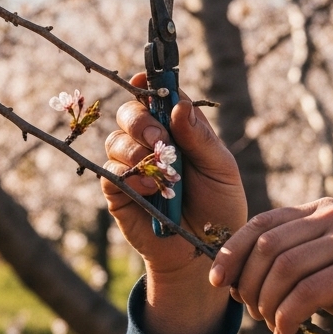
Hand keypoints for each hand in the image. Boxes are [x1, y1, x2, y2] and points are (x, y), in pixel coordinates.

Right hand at [102, 73, 246, 333]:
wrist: (204, 252)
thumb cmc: (219, 207)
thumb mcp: (221, 170)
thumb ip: (201, 138)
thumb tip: (179, 105)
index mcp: (177, 129)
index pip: (158, 96)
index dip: (149, 83)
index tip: (144, 80)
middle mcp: (150, 142)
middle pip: (130, 112)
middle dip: (141, 121)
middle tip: (160, 140)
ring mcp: (131, 166)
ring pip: (116, 140)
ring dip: (136, 151)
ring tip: (160, 171)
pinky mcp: (118, 191)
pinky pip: (111, 172)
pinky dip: (131, 177)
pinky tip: (151, 189)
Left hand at [209, 198, 332, 333]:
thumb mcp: (324, 269)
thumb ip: (289, 265)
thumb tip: (235, 281)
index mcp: (321, 210)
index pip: (261, 223)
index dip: (232, 252)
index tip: (217, 281)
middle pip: (266, 246)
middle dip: (248, 283)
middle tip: (249, 311)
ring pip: (282, 268)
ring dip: (267, 302)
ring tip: (270, 324)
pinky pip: (306, 291)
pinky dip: (287, 316)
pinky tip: (286, 331)